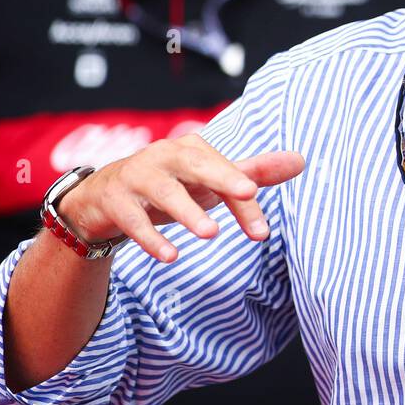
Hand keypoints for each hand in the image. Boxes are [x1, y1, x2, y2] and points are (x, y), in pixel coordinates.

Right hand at [57, 134, 303, 263]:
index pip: (225, 172)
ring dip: (186, 211)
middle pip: (196, 164)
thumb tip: (300, 161)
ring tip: (210, 234)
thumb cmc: (170, 185)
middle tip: (248, 193)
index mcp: (192, 149)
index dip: (245, 199)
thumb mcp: (210, 180)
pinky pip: (132, 219)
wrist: (103, 198)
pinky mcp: (113, 199)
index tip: (263, 231)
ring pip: (163, 191)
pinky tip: (171, 256)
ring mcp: (136, 175)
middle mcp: (164, 156)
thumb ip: (252, 173)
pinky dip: (150, 237)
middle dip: (222, 177)